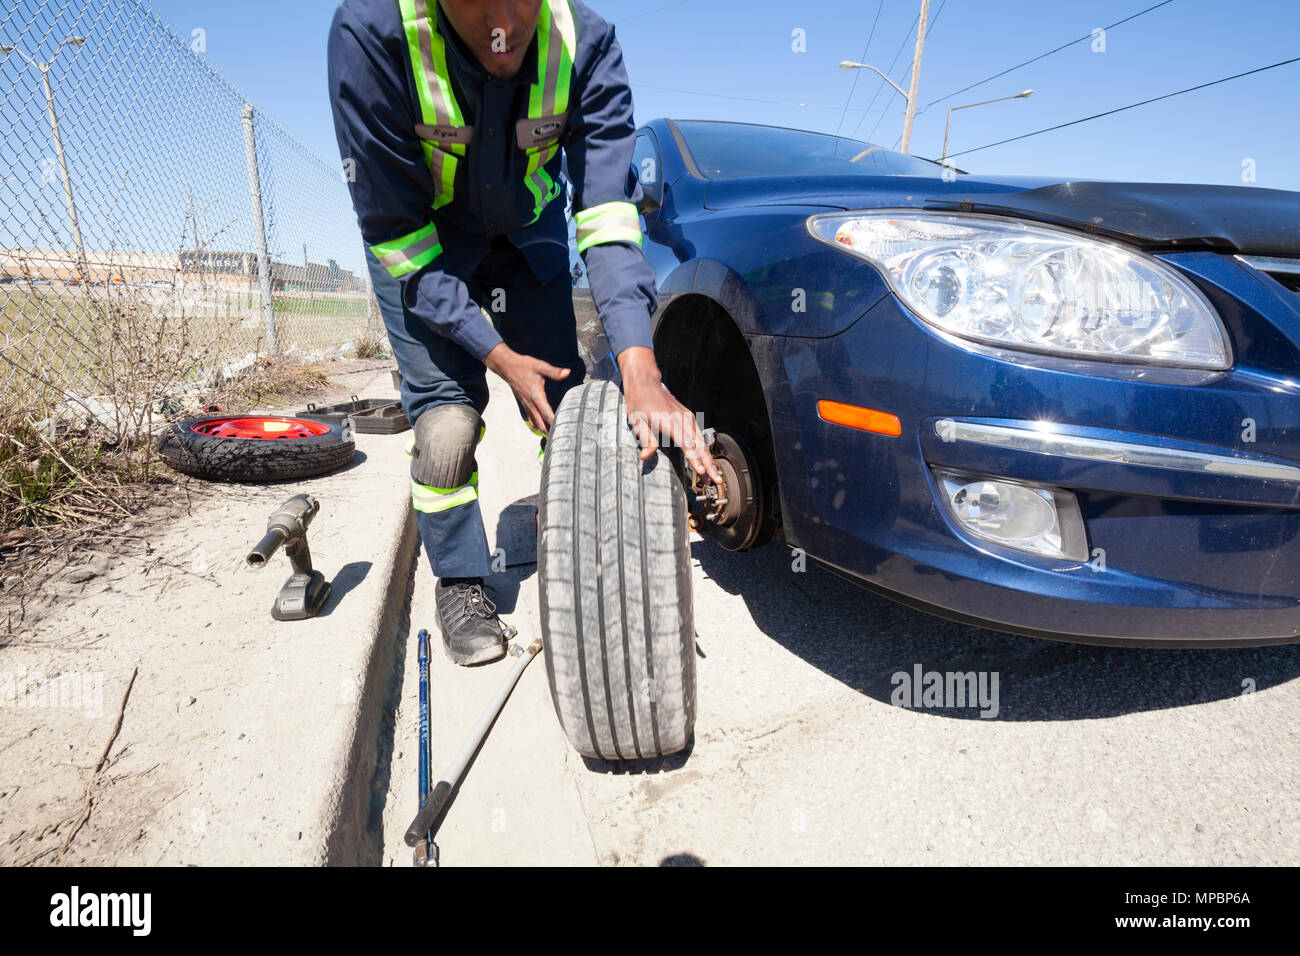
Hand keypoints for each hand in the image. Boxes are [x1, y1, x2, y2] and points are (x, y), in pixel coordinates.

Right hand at [483, 343, 570, 432]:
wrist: (507, 366)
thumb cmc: (524, 366)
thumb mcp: (541, 366)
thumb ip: (554, 372)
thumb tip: (567, 372)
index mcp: (537, 396)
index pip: (547, 414)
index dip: (554, 423)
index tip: (562, 429)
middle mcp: (531, 403)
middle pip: (541, 423)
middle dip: (549, 431)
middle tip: (560, 437)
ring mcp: (526, 404)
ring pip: (535, 422)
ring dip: (543, 430)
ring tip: (553, 436)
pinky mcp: (524, 403)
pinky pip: (530, 417)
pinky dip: (536, 424)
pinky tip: (540, 428)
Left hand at [618, 347, 722, 483]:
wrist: (646, 382)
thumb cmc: (639, 402)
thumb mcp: (636, 421)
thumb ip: (645, 439)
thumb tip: (645, 457)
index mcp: (669, 421)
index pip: (686, 443)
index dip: (694, 459)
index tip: (702, 471)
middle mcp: (682, 419)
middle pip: (699, 445)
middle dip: (709, 464)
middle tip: (716, 481)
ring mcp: (687, 417)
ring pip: (702, 441)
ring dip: (709, 460)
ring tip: (715, 477)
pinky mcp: (688, 417)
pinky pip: (700, 436)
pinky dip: (705, 450)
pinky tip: (708, 462)